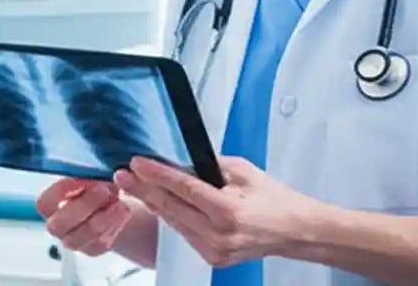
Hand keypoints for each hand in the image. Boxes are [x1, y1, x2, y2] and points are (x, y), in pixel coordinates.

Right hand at [36, 177, 133, 256]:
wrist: (112, 205)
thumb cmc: (96, 186)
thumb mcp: (91, 175)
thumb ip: (88, 174)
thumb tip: (96, 170)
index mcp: (50, 204)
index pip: (44, 203)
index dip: (61, 191)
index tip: (83, 179)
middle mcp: (58, 225)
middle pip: (60, 223)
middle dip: (85, 205)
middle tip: (104, 191)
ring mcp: (73, 240)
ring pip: (82, 236)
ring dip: (103, 218)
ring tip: (121, 203)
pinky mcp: (91, 249)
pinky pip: (99, 244)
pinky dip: (113, 228)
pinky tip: (123, 214)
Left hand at [114, 156, 323, 267]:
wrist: (294, 231)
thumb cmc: (274, 199)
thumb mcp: (243, 171)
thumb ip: (208, 165)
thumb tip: (178, 159)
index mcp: (228, 212)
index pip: (183, 188)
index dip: (156, 174)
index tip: (137, 163)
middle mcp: (218, 235)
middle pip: (171, 207)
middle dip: (143, 188)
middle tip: (122, 174)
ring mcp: (214, 250)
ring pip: (173, 222)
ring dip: (153, 202)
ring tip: (134, 185)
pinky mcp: (212, 258)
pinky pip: (184, 232)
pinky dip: (171, 216)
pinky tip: (158, 202)